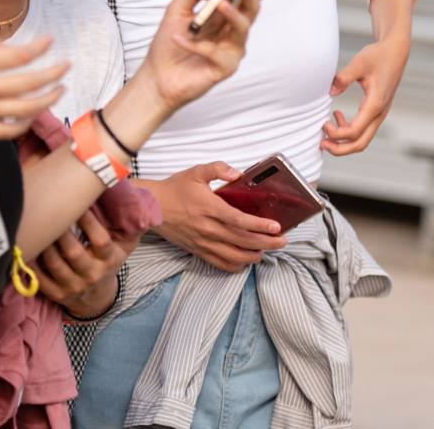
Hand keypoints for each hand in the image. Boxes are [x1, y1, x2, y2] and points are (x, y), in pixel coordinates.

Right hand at [0, 34, 66, 143]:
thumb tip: (7, 47)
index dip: (39, 48)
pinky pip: (9, 131)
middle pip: (28, 82)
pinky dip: (26, 123)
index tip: (50, 41)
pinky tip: (35, 113)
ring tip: (60, 88)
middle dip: (53, 72)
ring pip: (25, 109)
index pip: (17, 55)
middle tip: (66, 65)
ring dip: (48, 98)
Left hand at [35, 211, 138, 318]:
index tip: (78, 204)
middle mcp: (93, 275)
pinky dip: (32, 263)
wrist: (97, 295)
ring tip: (38, 226)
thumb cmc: (108, 261)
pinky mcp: (57, 295)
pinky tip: (30, 247)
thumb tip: (137, 203)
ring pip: (54, 264)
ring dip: (44, 245)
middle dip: (60, 231)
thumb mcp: (125, 246)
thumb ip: (131, 227)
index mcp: (109, 260)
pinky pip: (40, 279)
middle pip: (73, 252)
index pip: (100, 240)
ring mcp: (74, 287)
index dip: (88, 222)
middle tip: (51, 212)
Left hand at [139, 0, 285, 110]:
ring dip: (231, 14)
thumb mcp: (177, 9)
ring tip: (219, 5)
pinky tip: (180, 38)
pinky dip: (195, 43)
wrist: (158, 77)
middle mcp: (234, 28)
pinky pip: (215, 51)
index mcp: (227, 11)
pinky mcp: (226, 67)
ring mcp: (233, 48)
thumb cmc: (170, 42)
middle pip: (254, 7)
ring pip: (242, 27)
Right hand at [142, 162, 285, 271]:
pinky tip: (245, 261)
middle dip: (266, 243)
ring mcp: (204, 243)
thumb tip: (237, 173)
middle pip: (243, 241)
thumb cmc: (174, 189)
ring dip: (254, 255)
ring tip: (266, 250)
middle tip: (282, 242)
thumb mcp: (196, 172)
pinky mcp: (198, 251)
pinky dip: (236, 265)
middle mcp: (208, 229)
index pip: (240, 220)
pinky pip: (220, 264)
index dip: (260, 226)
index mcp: (210, 208)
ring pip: (234, 256)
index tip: (276, 227)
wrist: (151, 208)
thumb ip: (218, 169)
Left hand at [322, 36, 408, 155]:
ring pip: (362, 139)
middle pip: (360, 144)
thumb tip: (330, 91)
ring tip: (326, 130)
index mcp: (375, 105)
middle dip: (340, 148)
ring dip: (343, 141)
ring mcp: (379, 114)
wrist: (395, 52)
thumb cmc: (378, 56)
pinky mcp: (376, 110)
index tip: (323, 123)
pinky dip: (348, 130)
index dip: (336, 134)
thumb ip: (344, 77)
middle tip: (321, 143)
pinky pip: (363, 129)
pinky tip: (337, 115)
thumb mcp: (359, 63)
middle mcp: (379, 113)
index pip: (354, 132)